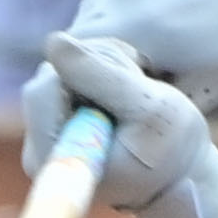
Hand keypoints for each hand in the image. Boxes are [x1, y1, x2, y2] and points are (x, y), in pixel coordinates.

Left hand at [44, 33, 217, 217]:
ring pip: (59, 72)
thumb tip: (53, 42)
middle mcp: (41, 152)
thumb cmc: (171, 151)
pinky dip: (97, 76)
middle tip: (137, 83)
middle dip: (94, 68)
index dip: (88, 71)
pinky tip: (123, 94)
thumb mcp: (150, 110)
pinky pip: (65, 79)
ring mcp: (45, 139)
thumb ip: (103, 77)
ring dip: (100, 69)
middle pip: (49, 76)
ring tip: (134, 91)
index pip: (46, 87)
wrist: (177, 176)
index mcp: (58, 160)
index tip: (128, 82)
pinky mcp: (55, 124)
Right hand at [77, 0, 217, 108]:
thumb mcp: (200, 89)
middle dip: (89, 71)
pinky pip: (107, 0)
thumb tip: (106, 119)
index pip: (75, 66)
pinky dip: (116, 22)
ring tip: (135, 65)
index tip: (92, 114)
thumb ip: (145, 101)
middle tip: (112, 96)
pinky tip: (145, 35)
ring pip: (91, 20)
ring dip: (102, 46)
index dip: (78, 93)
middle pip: (79, 42)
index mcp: (139, 27)